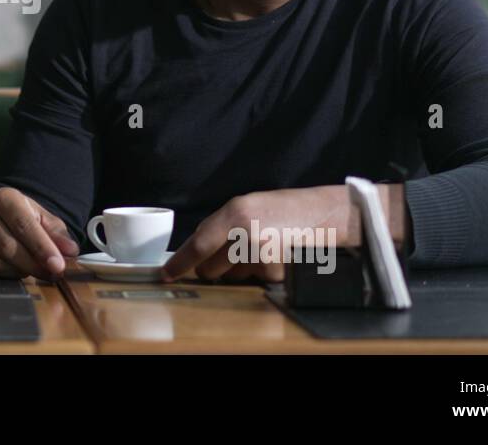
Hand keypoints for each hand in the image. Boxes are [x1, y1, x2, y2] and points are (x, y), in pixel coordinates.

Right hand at [0, 187, 79, 279]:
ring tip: (32, 267)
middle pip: (10, 247)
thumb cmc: (22, 216)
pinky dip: (6, 275)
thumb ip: (57, 234)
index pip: (24, 226)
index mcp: (4, 199)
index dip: (42, 248)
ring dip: (20, 271)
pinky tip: (14, 268)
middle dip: (35, 265)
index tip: (58, 265)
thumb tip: (70, 251)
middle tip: (53, 274)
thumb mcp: (43, 218)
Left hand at [161, 185, 355, 283]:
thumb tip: (194, 250)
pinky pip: (252, 281)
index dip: (179, 263)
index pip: (198, 244)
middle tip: (232, 252)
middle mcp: (246, 234)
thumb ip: (219, 226)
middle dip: (213, 266)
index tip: (167, 274)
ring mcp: (262, 255)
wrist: (320, 213)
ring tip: (259, 248)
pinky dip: (258, 273)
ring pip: (230, 276)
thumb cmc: (280, 209)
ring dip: (238, 269)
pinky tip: (272, 256)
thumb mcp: (245, 206)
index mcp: (234, 213)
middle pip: (209, 268)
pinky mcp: (275, 271)